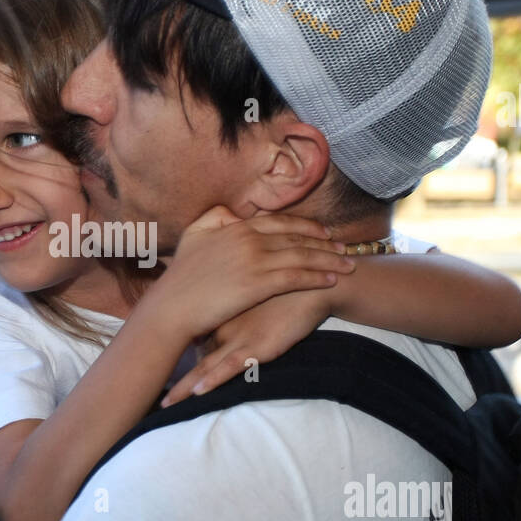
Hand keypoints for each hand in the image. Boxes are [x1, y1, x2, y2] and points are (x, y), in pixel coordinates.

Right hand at [140, 205, 353, 342]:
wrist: (173, 306)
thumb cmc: (180, 278)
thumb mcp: (193, 236)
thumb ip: (214, 218)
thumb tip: (234, 214)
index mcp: (236, 227)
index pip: (279, 222)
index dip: (304, 226)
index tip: (323, 231)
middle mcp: (250, 239)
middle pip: (297, 237)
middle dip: (324, 242)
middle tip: (344, 246)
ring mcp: (256, 260)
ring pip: (302, 256)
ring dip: (329, 259)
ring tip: (348, 264)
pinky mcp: (259, 284)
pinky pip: (297, 277)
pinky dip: (318, 277)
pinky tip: (332, 280)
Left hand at [160, 286, 338, 406]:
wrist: (317, 283)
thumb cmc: (287, 285)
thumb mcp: (256, 289)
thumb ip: (238, 297)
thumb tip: (224, 309)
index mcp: (220, 306)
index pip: (189, 329)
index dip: (169, 342)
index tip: (147, 355)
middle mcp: (223, 322)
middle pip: (189, 350)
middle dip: (169, 370)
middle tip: (147, 385)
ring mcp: (238, 336)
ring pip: (205, 365)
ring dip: (186, 386)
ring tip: (166, 404)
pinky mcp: (256, 347)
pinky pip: (230, 367)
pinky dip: (214, 379)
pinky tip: (199, 392)